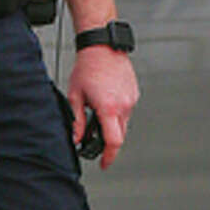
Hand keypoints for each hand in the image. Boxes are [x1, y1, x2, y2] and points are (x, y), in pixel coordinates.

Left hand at [67, 45, 136, 164]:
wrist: (102, 46)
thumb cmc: (88, 66)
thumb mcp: (75, 96)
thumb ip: (76, 121)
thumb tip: (76, 137)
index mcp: (109, 107)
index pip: (113, 142)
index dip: (109, 157)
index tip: (104, 163)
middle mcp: (123, 104)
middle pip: (120, 135)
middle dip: (108, 142)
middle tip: (95, 138)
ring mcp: (131, 98)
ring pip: (124, 122)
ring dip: (112, 124)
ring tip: (98, 109)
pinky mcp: (134, 92)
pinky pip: (127, 110)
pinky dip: (118, 112)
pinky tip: (106, 100)